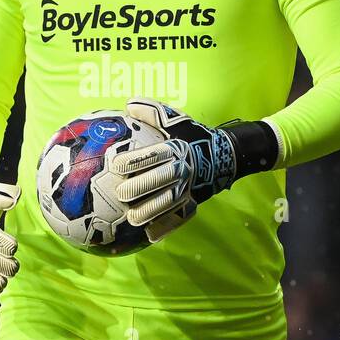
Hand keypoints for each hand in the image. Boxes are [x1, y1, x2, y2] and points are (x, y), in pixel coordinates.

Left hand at [109, 99, 239, 242]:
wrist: (224, 155)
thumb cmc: (192, 135)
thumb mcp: (175, 120)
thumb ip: (151, 111)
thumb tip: (127, 104)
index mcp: (175, 150)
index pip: (153, 155)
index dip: (134, 160)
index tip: (115, 165)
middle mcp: (182, 170)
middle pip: (159, 181)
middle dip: (139, 188)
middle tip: (121, 193)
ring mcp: (189, 188)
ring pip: (167, 202)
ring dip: (149, 211)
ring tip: (132, 218)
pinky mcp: (194, 202)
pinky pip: (179, 218)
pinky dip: (165, 227)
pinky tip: (149, 235)